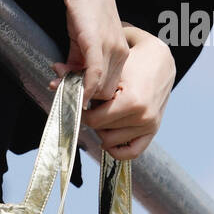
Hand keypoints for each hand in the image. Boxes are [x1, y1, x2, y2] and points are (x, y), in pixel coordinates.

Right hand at [48, 0, 129, 106]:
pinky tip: (69, 87)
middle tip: (60, 86)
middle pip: (106, 92)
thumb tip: (70, 81)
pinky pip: (94, 74)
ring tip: (57, 79)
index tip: (72, 92)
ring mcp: (112, 49)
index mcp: (122, 54)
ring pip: (100, 87)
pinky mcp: (97, 44)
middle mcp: (122, 54)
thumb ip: (79, 62)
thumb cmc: (85, 11)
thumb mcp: (84, 40)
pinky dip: (83, 86)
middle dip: (83, 95)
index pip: (112, 88)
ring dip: (76, 90)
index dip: (92, 95)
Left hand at [79, 29, 176, 159]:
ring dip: (103, 129)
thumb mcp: (109, 69)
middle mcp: (143, 117)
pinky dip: (117, 150)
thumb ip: (82, 78)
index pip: (94, 120)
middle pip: (101, 131)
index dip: (82, 111)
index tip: (81, 101)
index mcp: (132, 102)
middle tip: (94, 104)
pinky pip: (131, 152)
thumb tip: (52, 83)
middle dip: (93, 118)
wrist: (161, 60)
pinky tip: (109, 138)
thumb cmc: (133, 61)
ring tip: (105, 112)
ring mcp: (150, 126)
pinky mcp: (153, 131)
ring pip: (110, 142)